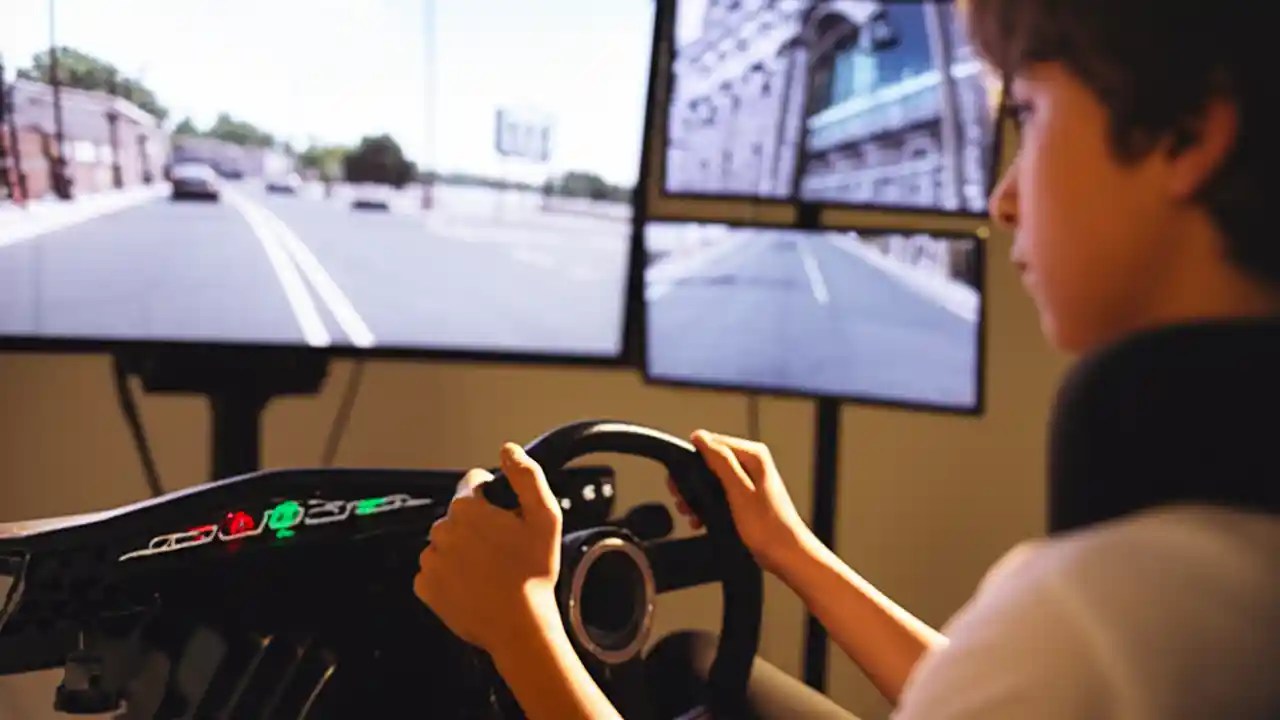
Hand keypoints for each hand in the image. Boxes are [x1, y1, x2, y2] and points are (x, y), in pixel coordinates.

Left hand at [414, 443, 564, 653]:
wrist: (520, 626)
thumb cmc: (534, 573)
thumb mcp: (545, 517)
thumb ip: (527, 476)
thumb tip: (508, 450)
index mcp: (467, 509)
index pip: (472, 485)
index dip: (492, 500)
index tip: (506, 521)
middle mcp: (442, 530)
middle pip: (458, 516)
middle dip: (477, 527)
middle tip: (502, 550)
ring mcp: (431, 560)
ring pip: (445, 544)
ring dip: (462, 552)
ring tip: (489, 571)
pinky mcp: (425, 587)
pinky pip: (434, 572)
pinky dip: (449, 577)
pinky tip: (473, 586)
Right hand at [667, 430, 812, 573]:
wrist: (786, 555)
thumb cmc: (769, 528)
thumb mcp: (739, 491)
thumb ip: (721, 462)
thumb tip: (701, 438)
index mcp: (753, 456)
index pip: (712, 442)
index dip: (693, 459)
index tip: (682, 480)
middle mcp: (753, 465)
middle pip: (711, 461)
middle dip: (692, 481)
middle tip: (683, 499)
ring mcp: (750, 482)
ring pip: (712, 479)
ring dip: (697, 496)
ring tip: (690, 512)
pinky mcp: (746, 498)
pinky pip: (719, 494)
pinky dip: (707, 505)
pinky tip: (701, 519)